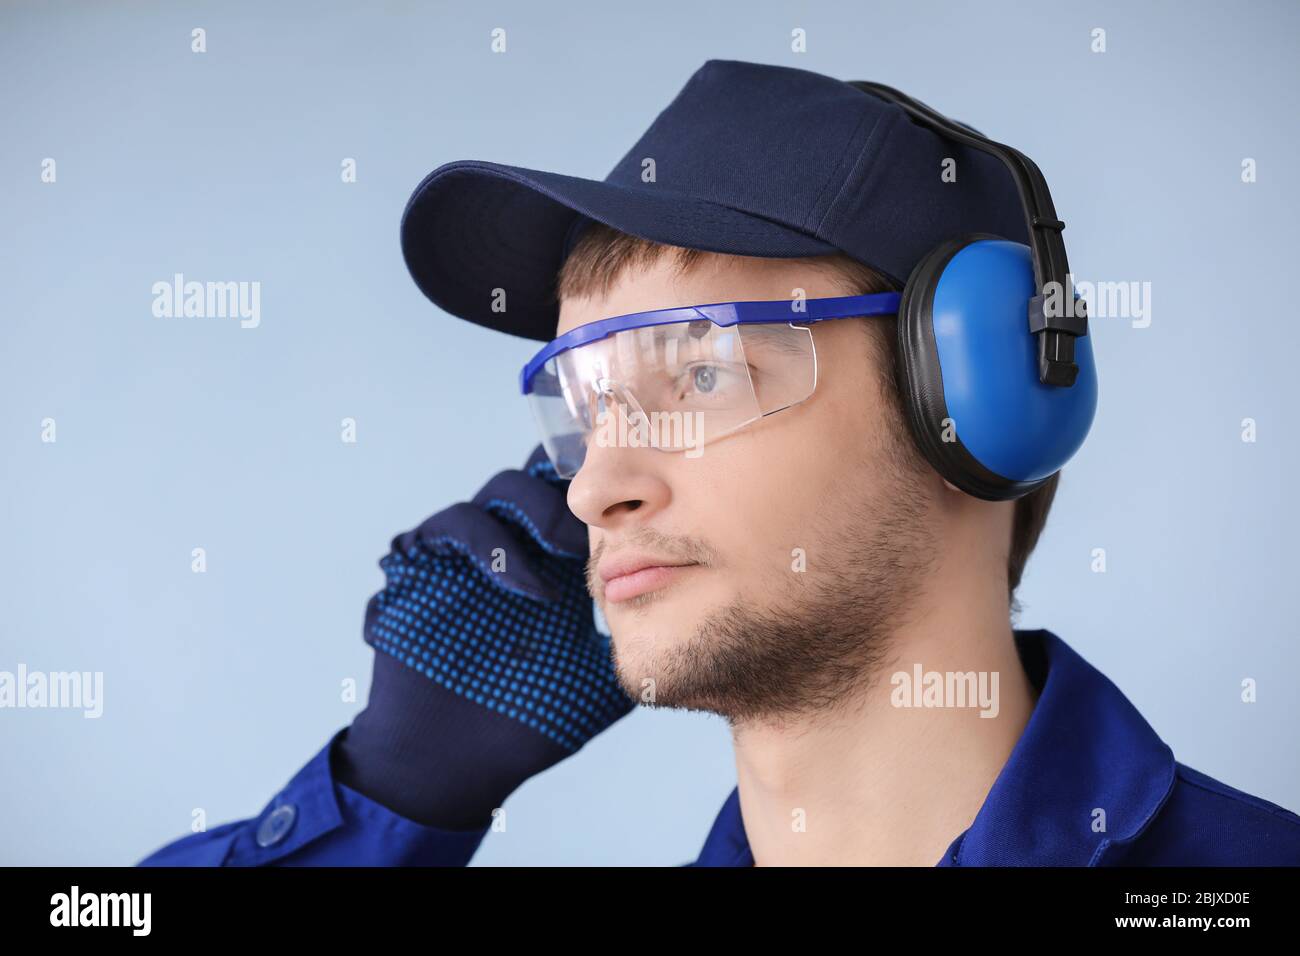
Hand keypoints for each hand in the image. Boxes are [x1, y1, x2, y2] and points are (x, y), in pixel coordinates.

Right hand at [334, 445, 633, 829]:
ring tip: (570, 549)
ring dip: (537, 511)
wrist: (459, 765)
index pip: (578, 499)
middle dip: (574, 489)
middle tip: (606, 520)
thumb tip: (690, 610)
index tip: (644, 509)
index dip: (607, 493)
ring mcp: (464, 554)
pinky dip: (492, 547)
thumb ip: (637, 637)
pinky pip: (450, 527)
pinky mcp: (421, 568)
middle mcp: (510, 547)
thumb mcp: (600, 676)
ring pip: (499, 491)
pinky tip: (529, 587)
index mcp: (552, 563)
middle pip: (541, 477)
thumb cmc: (529, 724)